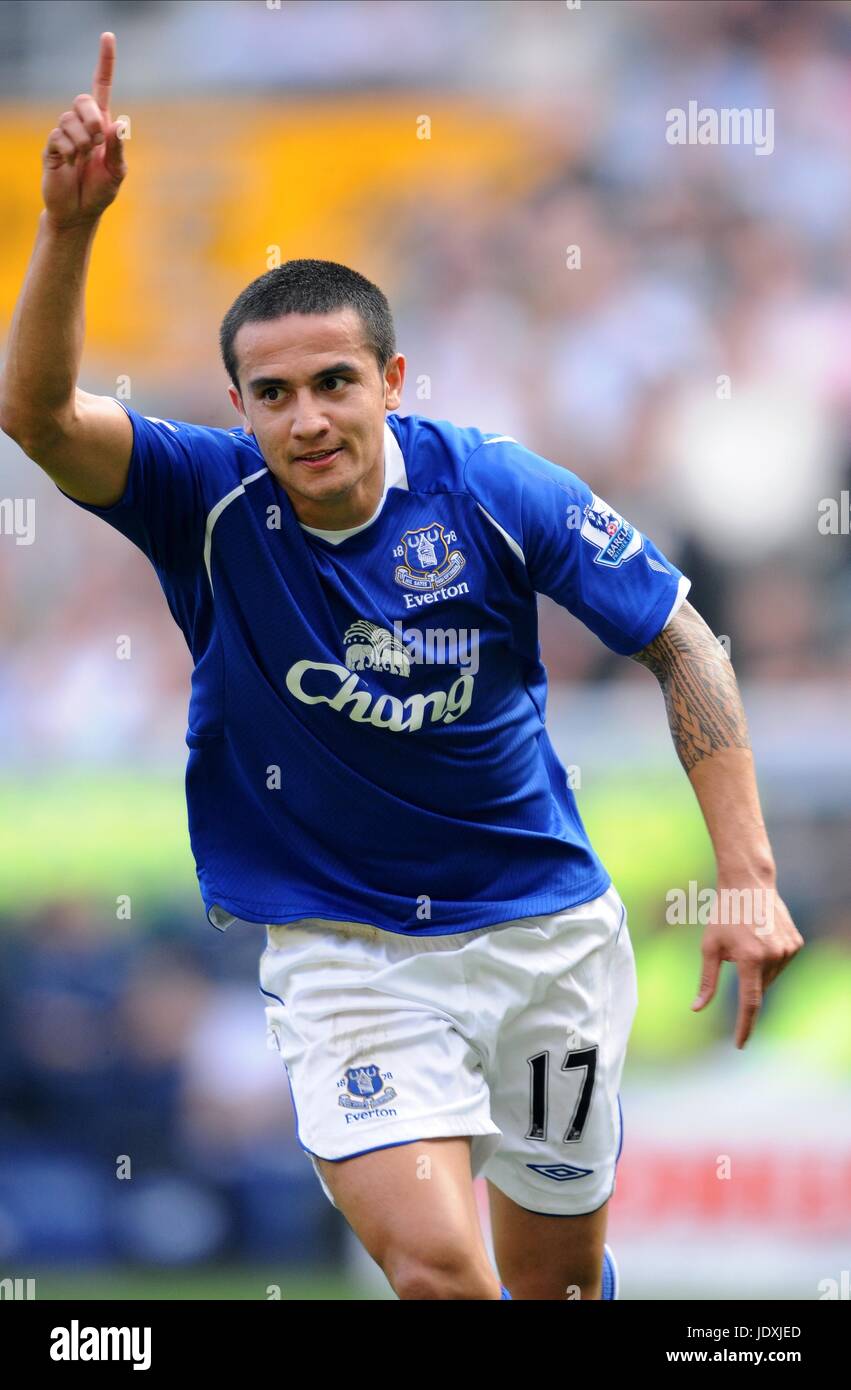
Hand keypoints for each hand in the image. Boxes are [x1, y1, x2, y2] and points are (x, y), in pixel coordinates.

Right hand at [41, 31, 126, 230]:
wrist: (79, 213)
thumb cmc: (100, 191)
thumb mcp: (117, 172)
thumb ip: (118, 148)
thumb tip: (118, 124)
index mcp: (101, 125)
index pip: (101, 86)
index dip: (105, 62)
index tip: (108, 36)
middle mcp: (81, 124)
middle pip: (82, 99)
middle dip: (92, 117)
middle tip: (97, 139)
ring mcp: (64, 134)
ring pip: (70, 120)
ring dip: (82, 140)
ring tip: (84, 159)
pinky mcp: (51, 148)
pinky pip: (59, 137)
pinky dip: (69, 151)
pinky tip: (71, 163)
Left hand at [691, 881, 804, 1048]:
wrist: (749, 884)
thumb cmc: (723, 915)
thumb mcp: (709, 947)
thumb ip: (707, 981)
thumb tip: (697, 1009)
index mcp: (750, 959)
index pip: (750, 1003)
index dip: (745, 1026)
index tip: (740, 1044)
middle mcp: (773, 956)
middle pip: (758, 987)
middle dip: (745, 980)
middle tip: (735, 953)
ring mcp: (788, 950)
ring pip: (770, 977)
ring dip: (758, 970)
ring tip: (748, 941)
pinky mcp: (796, 944)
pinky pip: (781, 964)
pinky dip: (770, 960)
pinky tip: (761, 937)